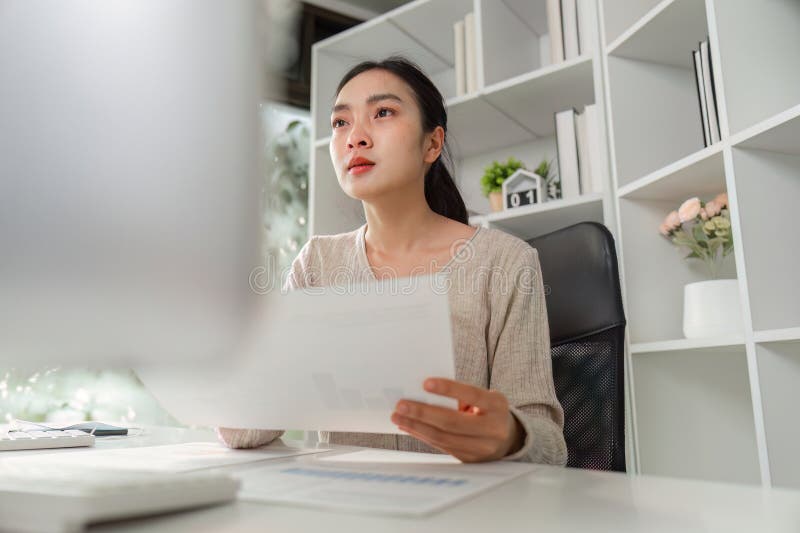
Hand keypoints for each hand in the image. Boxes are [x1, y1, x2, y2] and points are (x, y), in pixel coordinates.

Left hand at [391, 378, 523, 462]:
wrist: (508, 438)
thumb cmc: (489, 411)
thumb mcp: (484, 398)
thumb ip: (462, 395)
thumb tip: (424, 393)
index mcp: (497, 407)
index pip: (472, 395)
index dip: (448, 389)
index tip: (425, 383)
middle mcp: (492, 430)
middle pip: (452, 422)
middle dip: (422, 413)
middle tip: (402, 405)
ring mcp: (481, 448)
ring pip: (443, 438)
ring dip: (416, 426)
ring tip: (398, 416)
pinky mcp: (468, 460)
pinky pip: (440, 446)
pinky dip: (422, 435)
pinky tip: (409, 427)